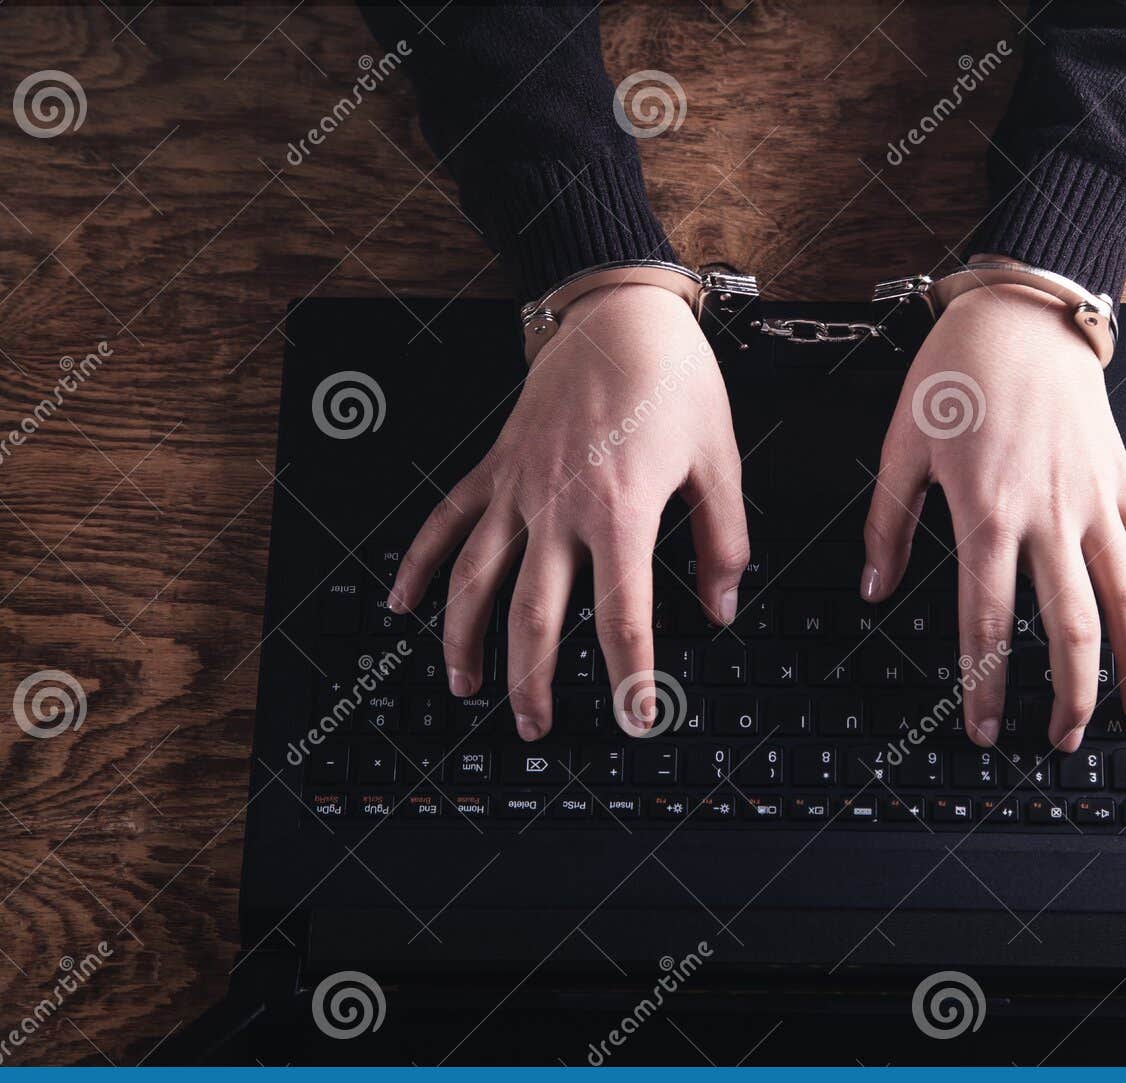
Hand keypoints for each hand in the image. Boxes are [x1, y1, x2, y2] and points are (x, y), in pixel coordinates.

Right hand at [385, 282, 747, 739]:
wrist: (620, 309)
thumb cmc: (674, 380)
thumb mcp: (718, 462)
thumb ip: (722, 543)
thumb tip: (721, 607)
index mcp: (621, 511)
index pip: (624, 618)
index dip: (630, 679)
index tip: (635, 720)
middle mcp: (559, 507)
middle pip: (534, 616)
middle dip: (533, 682)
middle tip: (536, 729)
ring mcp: (518, 487)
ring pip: (475, 578)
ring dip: (464, 640)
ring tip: (465, 687)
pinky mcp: (495, 466)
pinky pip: (446, 521)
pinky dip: (419, 563)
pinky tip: (402, 604)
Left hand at [862, 276, 1125, 751]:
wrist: (1019, 310)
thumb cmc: (955, 373)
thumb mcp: (901, 449)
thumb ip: (888, 527)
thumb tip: (875, 591)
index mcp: (987, 514)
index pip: (986, 622)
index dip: (985, 686)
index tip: (984, 730)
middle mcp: (1049, 515)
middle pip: (1070, 626)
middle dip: (1070, 696)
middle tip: (1064, 742)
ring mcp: (1094, 499)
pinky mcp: (1122, 479)